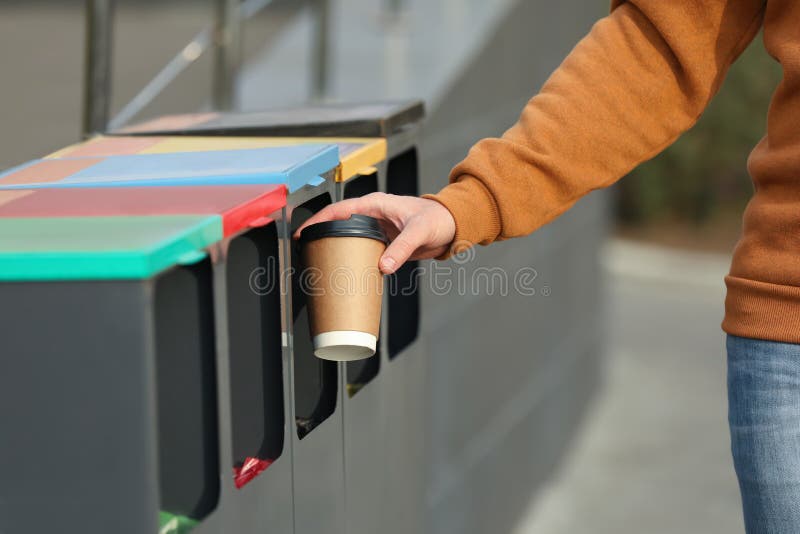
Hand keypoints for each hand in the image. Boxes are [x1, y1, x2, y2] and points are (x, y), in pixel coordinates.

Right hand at [294, 193, 455, 274]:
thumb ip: (402, 248)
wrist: (453, 226)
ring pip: (348, 237)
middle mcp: (373, 215)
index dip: (318, 220)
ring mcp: (377, 229)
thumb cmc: (438, 219)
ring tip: (319, 262)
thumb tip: (383, 266)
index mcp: (376, 205)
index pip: (339, 210)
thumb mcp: (419, 231)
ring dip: (335, 247)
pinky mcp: (383, 243)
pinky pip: (362, 249)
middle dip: (320, 235)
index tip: (304, 233)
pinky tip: (346, 270)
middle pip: (338, 224)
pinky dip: (352, 258)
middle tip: (305, 251)